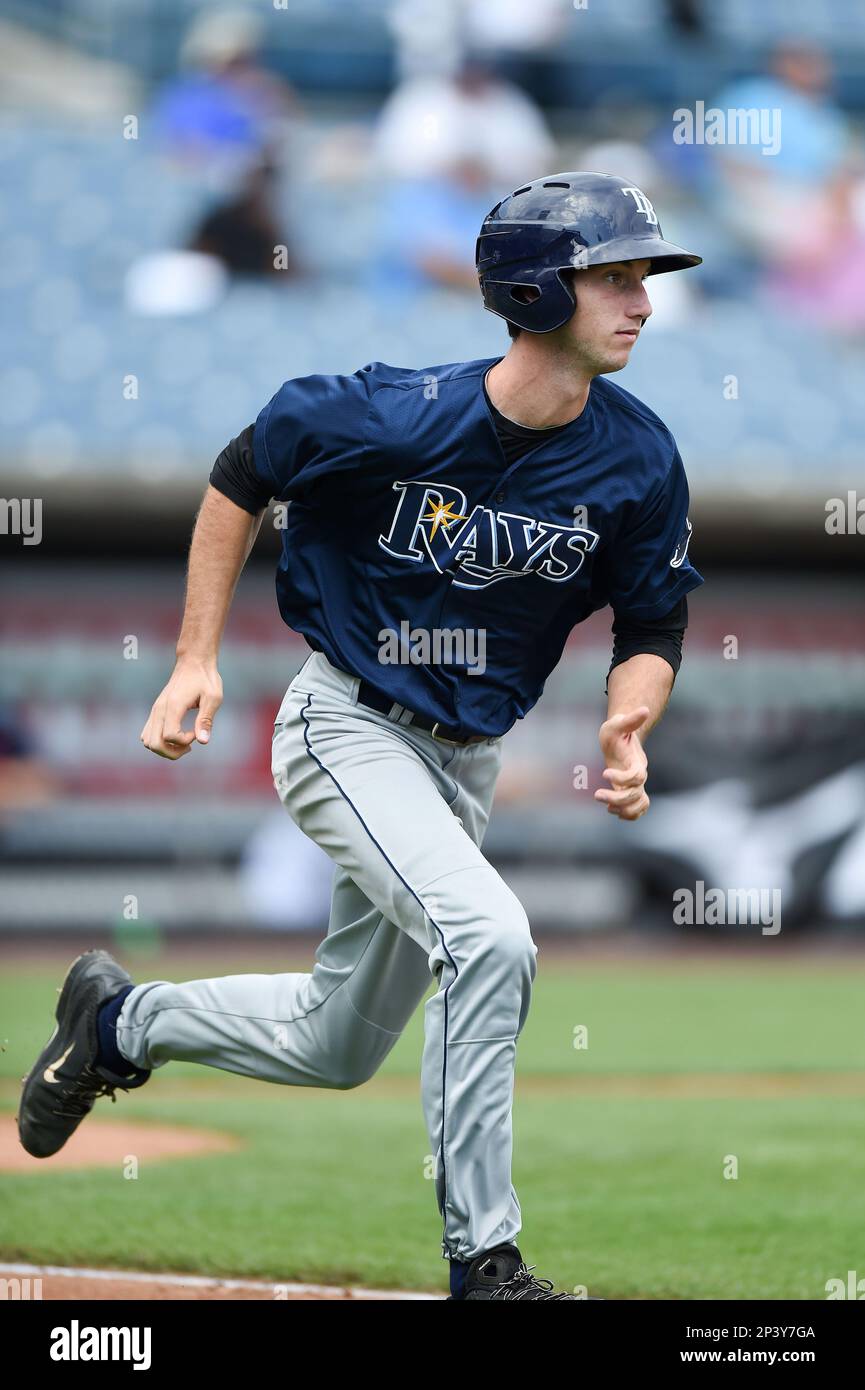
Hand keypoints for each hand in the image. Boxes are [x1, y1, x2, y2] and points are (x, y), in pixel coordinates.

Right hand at [140, 658, 222, 760]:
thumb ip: (206, 720)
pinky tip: (176, 735)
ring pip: (147, 741)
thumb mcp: (213, 698)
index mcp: (173, 705)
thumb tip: (203, 741)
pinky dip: (159, 741)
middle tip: (190, 745)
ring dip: (165, 748)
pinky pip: (147, 734)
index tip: (197, 731)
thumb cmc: (206, 678)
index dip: (184, 741)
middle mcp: (159, 709)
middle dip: (172, 752)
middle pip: (153, 744)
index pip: (169, 736)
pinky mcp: (155, 710)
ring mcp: (155, 710)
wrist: (193, 662)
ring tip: (183, 742)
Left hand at [595, 706, 649, 820]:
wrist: (619, 738)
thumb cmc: (617, 731)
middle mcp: (638, 774)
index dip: (623, 778)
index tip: (604, 773)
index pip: (637, 776)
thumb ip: (630, 720)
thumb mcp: (618, 724)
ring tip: (607, 807)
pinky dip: (629, 814)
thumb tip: (644, 710)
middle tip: (596, 795)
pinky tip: (611, 809)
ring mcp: (634, 784)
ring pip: (640, 804)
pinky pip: (638, 808)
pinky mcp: (628, 790)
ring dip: (624, 809)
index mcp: (636, 761)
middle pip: (636, 793)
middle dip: (617, 798)